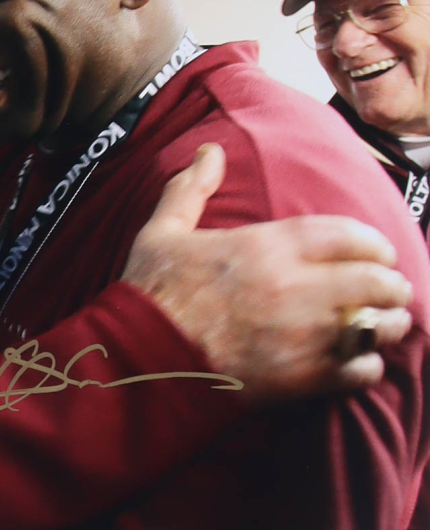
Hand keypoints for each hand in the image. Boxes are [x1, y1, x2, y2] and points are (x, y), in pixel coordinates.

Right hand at [121, 143, 413, 401]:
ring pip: (379, 325)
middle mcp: (296, 288)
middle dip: (389, 284)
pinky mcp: (304, 378)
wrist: (141, 359)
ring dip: (386, 323)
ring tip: (380, 324)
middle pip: (378, 281)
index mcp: (267, 247)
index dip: (373, 243)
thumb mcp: (162, 232)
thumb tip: (209, 151)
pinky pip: (362, 369)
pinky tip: (355, 361)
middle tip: (386, 289)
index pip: (351, 236)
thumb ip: (191, 189)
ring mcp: (304, 336)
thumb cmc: (151, 294)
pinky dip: (365, 365)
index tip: (376, 252)